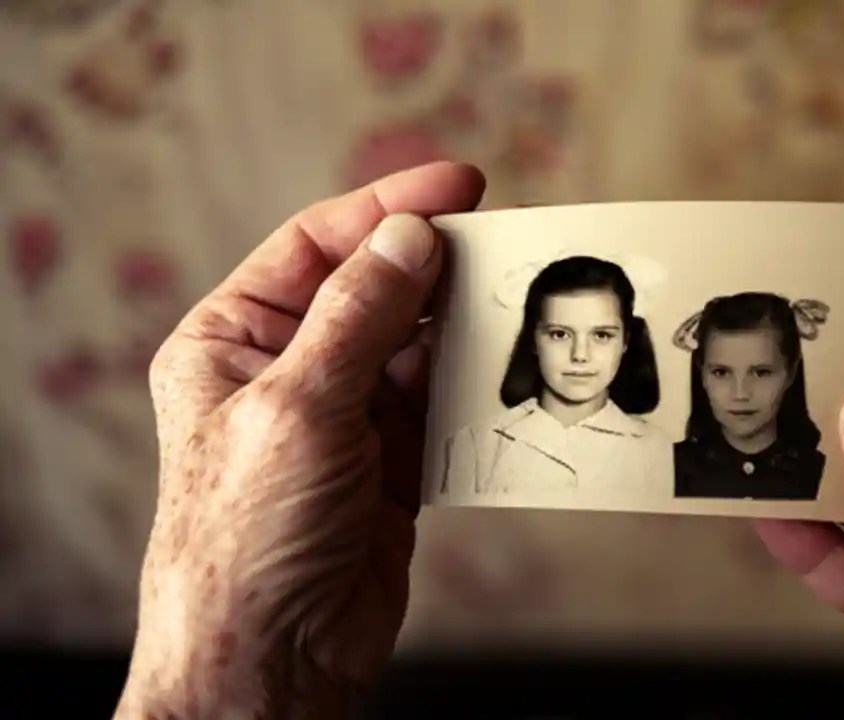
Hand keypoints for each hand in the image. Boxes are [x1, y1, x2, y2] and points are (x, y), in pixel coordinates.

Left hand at [115, 162, 485, 718]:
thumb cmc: (245, 538)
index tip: (456, 184)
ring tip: (512, 301)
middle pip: (375, 290)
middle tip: (500, 241)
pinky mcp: (390, 463)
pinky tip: (502, 368)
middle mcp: (288, 371)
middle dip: (434, 266)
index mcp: (233, 342)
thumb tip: (409, 236)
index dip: (386, 209)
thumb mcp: (297, 407)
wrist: (272, 659)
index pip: (316, 248)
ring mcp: (343, 418)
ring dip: (460, 326)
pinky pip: (440, 403)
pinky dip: (473, 385)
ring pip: (415, 346)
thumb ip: (358, 316)